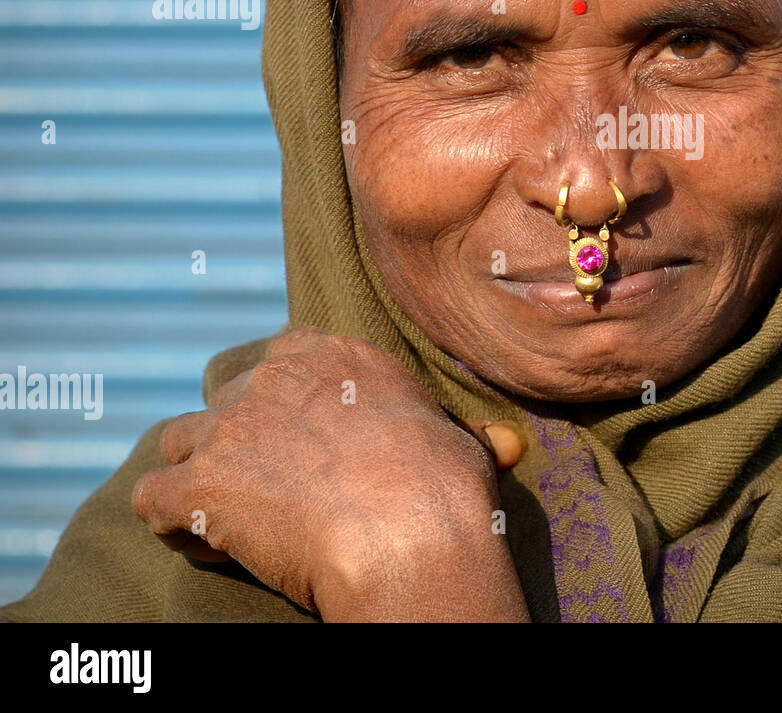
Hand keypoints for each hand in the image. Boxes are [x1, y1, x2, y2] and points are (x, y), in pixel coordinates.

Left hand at [132, 327, 528, 620]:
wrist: (408, 534)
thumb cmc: (446, 488)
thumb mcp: (461, 442)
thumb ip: (459, 432)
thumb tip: (508, 444)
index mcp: (334, 355)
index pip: (281, 357)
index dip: (284, 403)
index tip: (304, 442)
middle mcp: (273, 376)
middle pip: (228, 400)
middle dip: (241, 442)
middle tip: (274, 492)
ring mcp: (229, 426)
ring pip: (180, 441)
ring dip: (199, 475)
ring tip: (236, 520)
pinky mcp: (199, 483)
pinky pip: (153, 499)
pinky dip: (174, 524)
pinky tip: (216, 545)